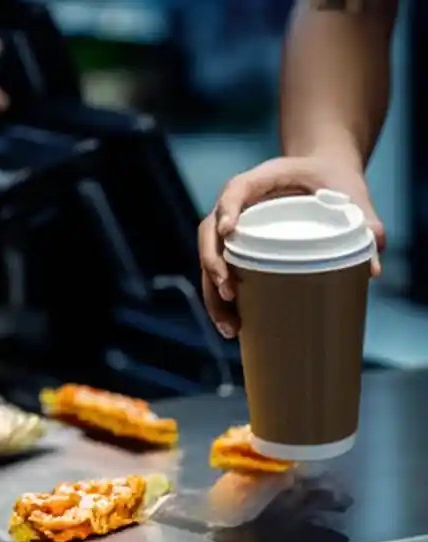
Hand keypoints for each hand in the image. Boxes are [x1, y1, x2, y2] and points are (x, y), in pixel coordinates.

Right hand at [199, 155, 383, 338]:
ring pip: (208, 259)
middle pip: (209, 234)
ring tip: (230, 327)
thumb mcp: (349, 190)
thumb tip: (373, 267)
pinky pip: (220, 272)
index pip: (234, 191)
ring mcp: (232, 229)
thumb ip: (365, 221)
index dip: (227, 209)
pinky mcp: (237, 248)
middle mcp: (236, 205)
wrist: (320, 174)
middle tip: (230, 291)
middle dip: (213, 265)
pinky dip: (222, 299)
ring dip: (213, 293)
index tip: (228, 230)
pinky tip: (234, 325)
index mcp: (259, 181)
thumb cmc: (330, 178)